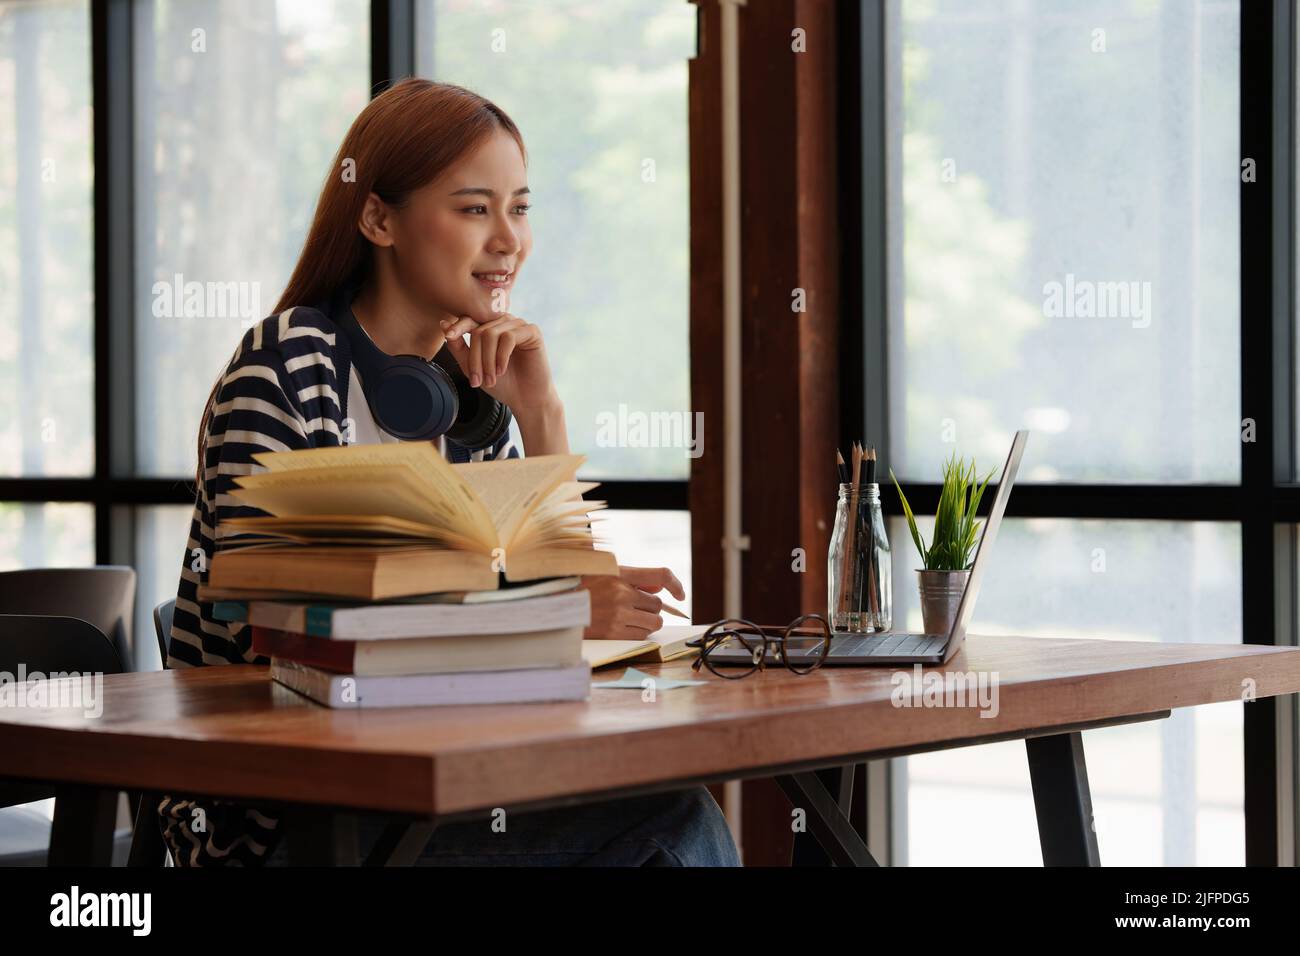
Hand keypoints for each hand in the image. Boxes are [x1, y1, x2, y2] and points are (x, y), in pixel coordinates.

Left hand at [440, 312, 558, 412]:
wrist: (526, 399)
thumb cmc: (502, 384)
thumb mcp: (474, 367)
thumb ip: (459, 346)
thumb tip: (443, 324)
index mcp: (491, 327)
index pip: (470, 320)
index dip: (458, 327)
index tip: (448, 335)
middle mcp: (505, 322)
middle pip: (479, 331)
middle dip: (475, 358)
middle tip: (477, 381)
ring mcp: (519, 325)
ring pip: (491, 334)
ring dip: (487, 361)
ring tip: (491, 379)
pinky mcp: (532, 332)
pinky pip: (509, 337)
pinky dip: (501, 356)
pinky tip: (502, 370)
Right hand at [578, 565, 686, 640]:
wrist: (554, 605)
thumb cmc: (580, 586)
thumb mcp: (605, 573)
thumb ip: (634, 579)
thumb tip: (659, 588)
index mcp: (620, 573)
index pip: (660, 575)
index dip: (675, 584)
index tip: (680, 594)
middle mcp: (621, 593)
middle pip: (657, 604)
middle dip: (650, 607)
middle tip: (635, 607)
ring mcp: (618, 614)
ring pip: (653, 622)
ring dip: (647, 622)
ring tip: (630, 618)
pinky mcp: (612, 633)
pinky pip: (641, 636)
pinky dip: (638, 633)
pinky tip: (623, 627)